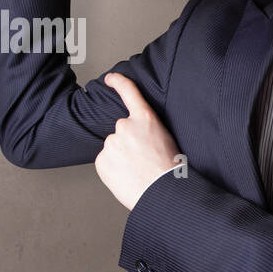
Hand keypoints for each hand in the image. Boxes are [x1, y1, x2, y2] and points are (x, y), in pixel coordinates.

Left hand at [94, 73, 181, 210]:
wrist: (163, 193)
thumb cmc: (170, 170)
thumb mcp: (165, 138)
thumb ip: (146, 130)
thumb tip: (135, 137)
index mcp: (145, 118)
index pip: (129, 92)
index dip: (118, 82)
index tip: (111, 78)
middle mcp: (125, 126)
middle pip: (121, 131)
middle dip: (128, 143)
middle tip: (142, 159)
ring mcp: (111, 143)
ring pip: (113, 148)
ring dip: (121, 157)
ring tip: (137, 171)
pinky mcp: (102, 160)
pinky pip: (106, 162)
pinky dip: (114, 168)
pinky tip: (127, 176)